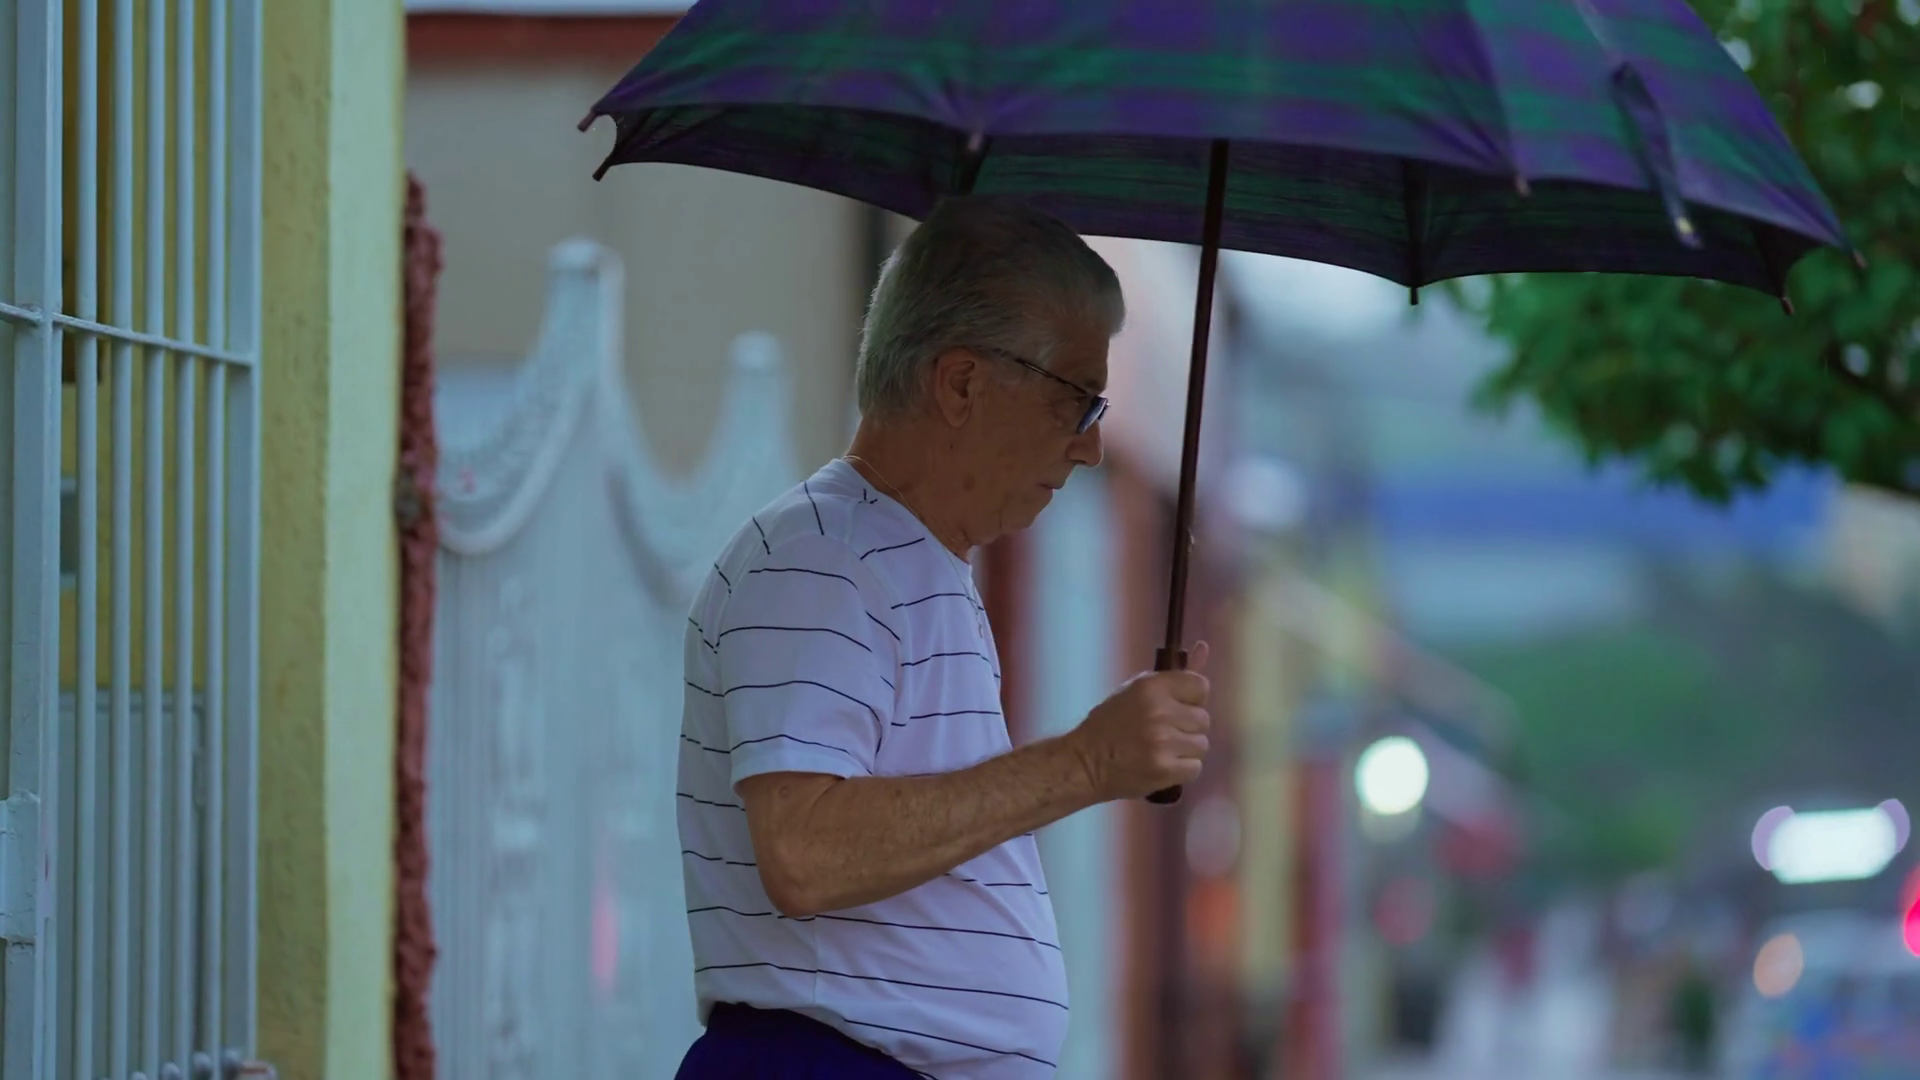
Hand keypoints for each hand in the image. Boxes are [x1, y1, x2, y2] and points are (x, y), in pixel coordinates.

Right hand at [1068, 641, 1210, 801]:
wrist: (1086, 762)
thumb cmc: (1110, 723)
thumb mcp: (1135, 691)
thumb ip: (1172, 675)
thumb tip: (1204, 646)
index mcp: (1151, 687)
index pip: (1200, 686)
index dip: (1191, 699)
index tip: (1178, 707)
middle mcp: (1160, 712)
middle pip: (1203, 719)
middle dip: (1187, 727)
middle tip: (1164, 732)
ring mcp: (1163, 742)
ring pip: (1201, 744)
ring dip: (1185, 749)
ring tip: (1162, 750)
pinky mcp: (1164, 769)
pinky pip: (1195, 767)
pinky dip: (1182, 769)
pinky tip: (1163, 765)